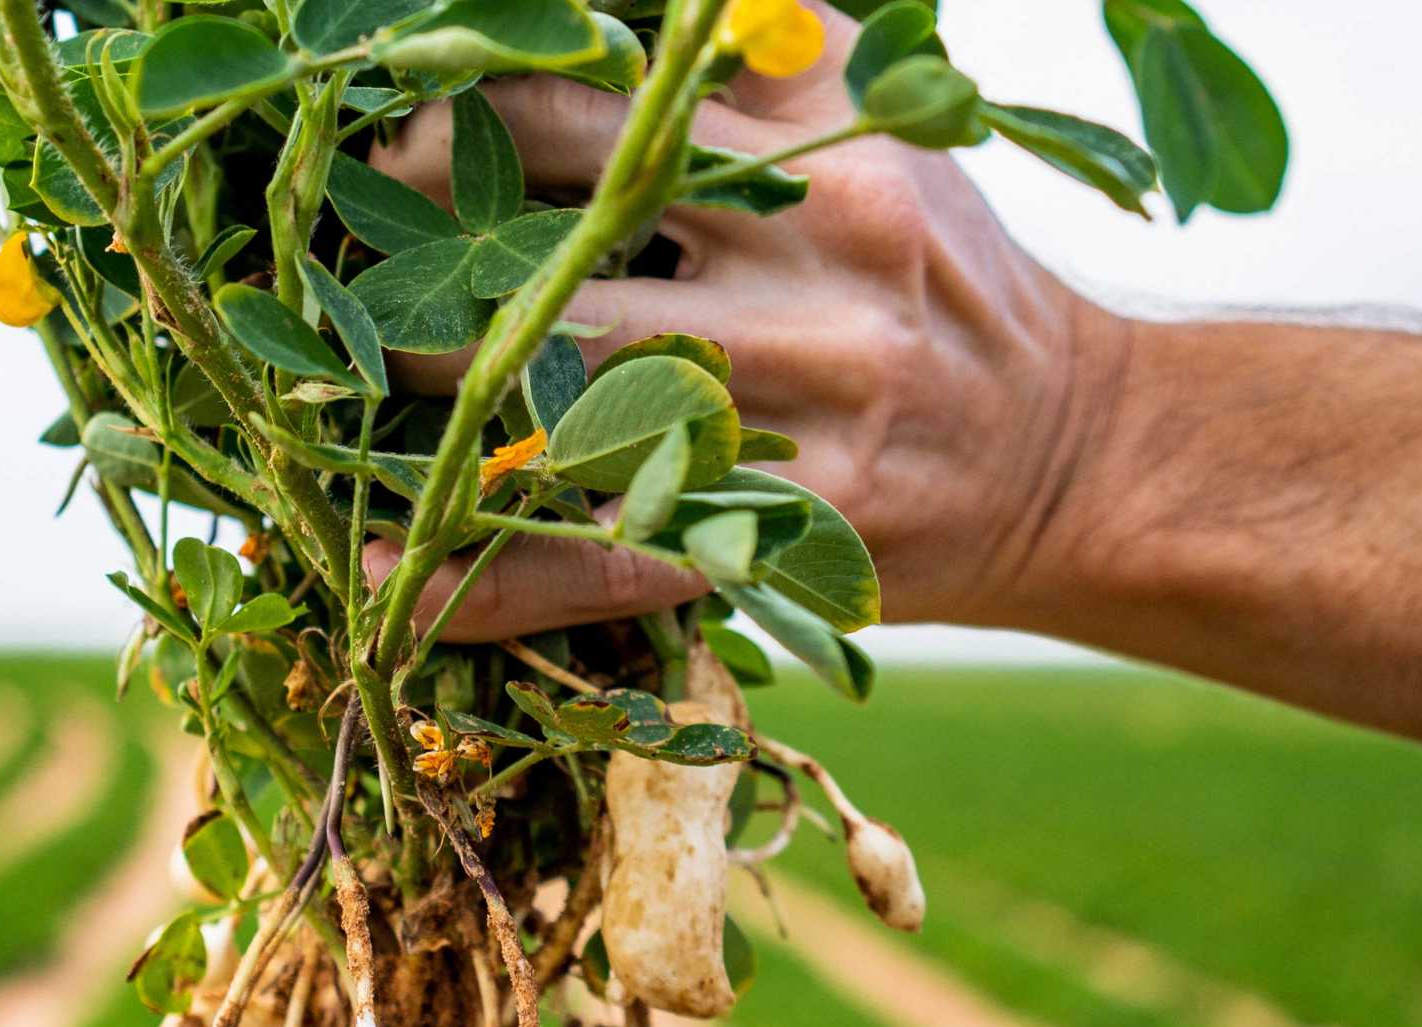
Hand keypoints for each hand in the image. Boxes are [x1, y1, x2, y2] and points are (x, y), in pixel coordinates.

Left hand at [362, 18, 1126, 639]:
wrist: (1082, 455)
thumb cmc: (942, 280)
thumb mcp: (886, 133)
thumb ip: (764, 66)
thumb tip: (619, 18)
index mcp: (835, 161)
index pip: (618, 113)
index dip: (484, 111)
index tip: (396, 123)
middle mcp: (825, 277)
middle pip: (583, 245)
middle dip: (438, 241)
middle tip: (340, 249)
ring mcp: (813, 418)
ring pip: (582, 400)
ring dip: (439, 394)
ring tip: (341, 382)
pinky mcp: (798, 546)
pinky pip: (615, 560)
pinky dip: (495, 575)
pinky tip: (387, 573)